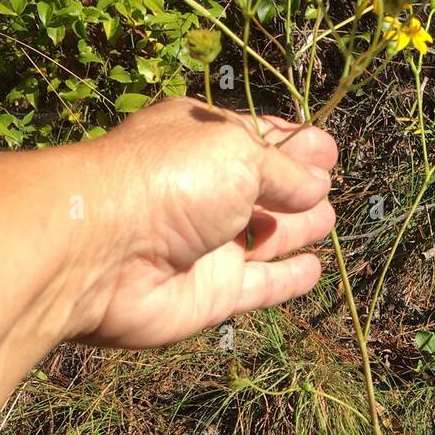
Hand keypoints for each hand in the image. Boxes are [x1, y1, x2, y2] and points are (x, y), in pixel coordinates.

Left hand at [69, 97, 337, 347]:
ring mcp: (207, 246)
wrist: (105, 252)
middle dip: (298, 185)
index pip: (256, 139)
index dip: (293, 143)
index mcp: (201, 142)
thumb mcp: (237, 153)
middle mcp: (203, 192)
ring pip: (265, 237)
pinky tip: (312, 268)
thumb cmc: (168, 180)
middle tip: (329, 182)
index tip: (327, 147)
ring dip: (297, 228)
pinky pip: (261, 286)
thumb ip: (284, 172)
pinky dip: (288, 279)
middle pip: (262, 189)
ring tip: (328, 220)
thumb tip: (317, 187)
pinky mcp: (212, 294)